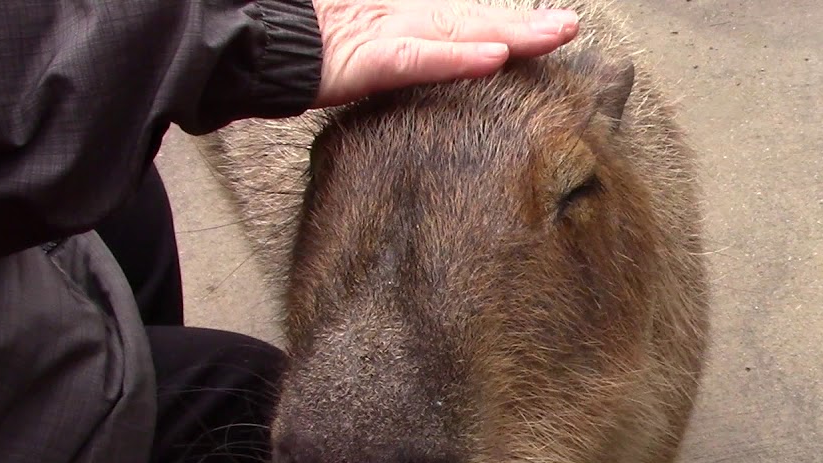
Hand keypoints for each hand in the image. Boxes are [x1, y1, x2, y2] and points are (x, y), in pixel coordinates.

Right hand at [310, 0, 579, 106]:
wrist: (251, 50)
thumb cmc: (297, 58)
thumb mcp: (354, 66)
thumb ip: (395, 68)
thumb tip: (427, 76)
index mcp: (401, 30)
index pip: (466, 29)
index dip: (508, 30)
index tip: (550, 32)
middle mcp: (403, 27)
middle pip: (475, 24)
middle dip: (526, 27)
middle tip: (571, 26)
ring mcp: (388, 37)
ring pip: (461, 32)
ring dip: (511, 33)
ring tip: (556, 33)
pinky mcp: (369, 56)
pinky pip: (419, 58)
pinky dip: (457, 58)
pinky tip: (494, 57)